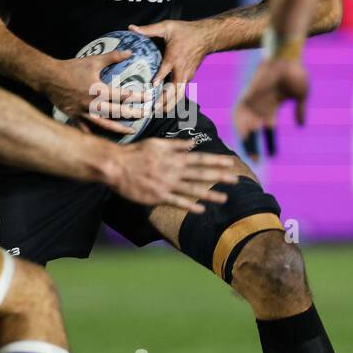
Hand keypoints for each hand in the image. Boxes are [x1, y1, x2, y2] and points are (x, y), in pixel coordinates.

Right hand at [41, 50, 145, 135]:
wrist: (48, 78)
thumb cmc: (71, 68)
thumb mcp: (93, 60)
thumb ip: (113, 57)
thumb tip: (130, 51)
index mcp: (98, 90)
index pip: (123, 95)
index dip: (138, 97)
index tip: (149, 98)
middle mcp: (92, 104)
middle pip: (117, 112)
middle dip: (133, 114)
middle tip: (145, 115)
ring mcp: (83, 113)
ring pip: (104, 124)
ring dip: (118, 128)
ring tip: (131, 131)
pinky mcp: (75, 117)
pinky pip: (87, 129)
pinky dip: (95, 135)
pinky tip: (104, 140)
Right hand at [108, 138, 237, 211]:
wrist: (116, 166)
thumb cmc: (136, 153)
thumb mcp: (157, 143)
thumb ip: (176, 145)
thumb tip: (192, 143)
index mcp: (174, 158)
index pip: (200, 158)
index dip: (216, 161)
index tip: (230, 162)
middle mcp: (173, 171)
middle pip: (201, 174)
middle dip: (220, 177)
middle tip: (236, 180)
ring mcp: (166, 184)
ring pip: (192, 190)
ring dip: (209, 194)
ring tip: (224, 198)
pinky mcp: (157, 196)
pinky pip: (176, 202)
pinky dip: (189, 206)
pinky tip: (201, 209)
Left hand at [128, 19, 212, 113]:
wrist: (207, 37)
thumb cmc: (186, 31)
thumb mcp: (167, 27)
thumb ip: (149, 29)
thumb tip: (131, 28)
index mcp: (174, 58)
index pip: (165, 71)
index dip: (159, 79)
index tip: (152, 86)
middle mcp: (181, 70)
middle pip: (174, 90)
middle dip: (165, 101)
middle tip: (154, 109)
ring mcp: (187, 75)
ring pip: (179, 93)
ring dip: (170, 104)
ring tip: (159, 113)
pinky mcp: (189, 77)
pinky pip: (181, 90)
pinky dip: (174, 99)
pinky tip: (166, 105)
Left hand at [232, 57, 308, 159]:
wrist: (287, 57)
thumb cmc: (295, 73)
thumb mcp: (301, 96)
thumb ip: (300, 110)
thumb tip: (301, 125)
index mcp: (272, 108)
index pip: (269, 130)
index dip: (270, 143)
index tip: (272, 156)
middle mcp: (260, 107)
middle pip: (254, 132)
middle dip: (254, 146)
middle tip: (255, 162)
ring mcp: (253, 101)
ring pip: (245, 125)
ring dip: (245, 139)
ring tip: (249, 154)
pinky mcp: (248, 95)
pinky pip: (239, 113)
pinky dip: (239, 125)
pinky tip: (242, 136)